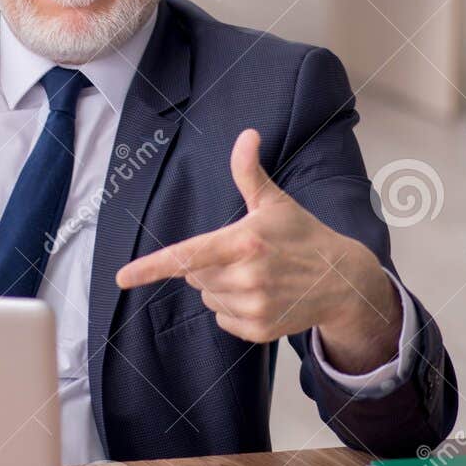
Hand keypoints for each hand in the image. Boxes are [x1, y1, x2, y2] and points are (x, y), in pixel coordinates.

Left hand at [114, 128, 400, 373]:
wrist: (343, 281)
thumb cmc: (303, 236)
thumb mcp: (275, 202)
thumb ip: (249, 172)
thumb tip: (246, 135)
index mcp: (244, 242)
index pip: (187, 256)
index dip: (151, 267)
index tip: (123, 277)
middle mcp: (247, 277)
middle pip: (194, 275)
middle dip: (207, 265)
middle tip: (242, 255)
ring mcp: (254, 306)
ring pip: (207, 297)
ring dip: (220, 287)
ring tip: (255, 275)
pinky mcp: (260, 330)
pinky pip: (222, 319)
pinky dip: (232, 309)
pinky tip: (260, 295)